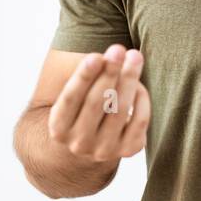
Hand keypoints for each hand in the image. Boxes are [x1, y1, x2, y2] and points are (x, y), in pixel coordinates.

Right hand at [47, 44, 150, 161]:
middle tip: (118, 49)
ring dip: (128, 80)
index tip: (96, 55)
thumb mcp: (75, 95)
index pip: (70, 99)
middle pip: (96, 103)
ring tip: (134, 57)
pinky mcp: (127, 151)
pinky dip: (141, 99)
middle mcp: (79, 143)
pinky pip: (139, 121)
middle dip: (109, 73)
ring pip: (119, 110)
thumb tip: (110, 55)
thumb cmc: (83, 107)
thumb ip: (87, 76)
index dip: (83, 77)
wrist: (92, 143)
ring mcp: (104, 150)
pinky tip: (138, 84)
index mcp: (59, 128)